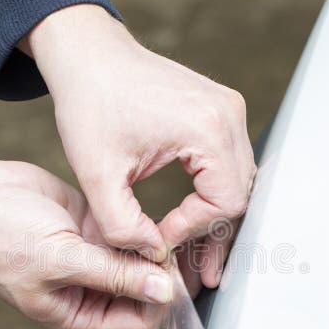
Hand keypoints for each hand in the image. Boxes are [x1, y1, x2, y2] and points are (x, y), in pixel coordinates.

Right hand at [0, 148, 172, 328]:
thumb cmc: (0, 238)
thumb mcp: (61, 261)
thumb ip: (115, 276)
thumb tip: (164, 292)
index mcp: (79, 314)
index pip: (139, 321)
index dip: (160, 299)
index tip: (169, 269)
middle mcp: (90, 290)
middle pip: (145, 291)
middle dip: (161, 272)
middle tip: (171, 245)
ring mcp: (93, 257)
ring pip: (140, 260)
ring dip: (153, 247)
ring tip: (163, 228)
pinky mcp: (93, 227)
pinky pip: (129, 233)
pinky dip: (140, 225)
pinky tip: (146, 214)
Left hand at [24, 5, 255, 287]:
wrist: (88, 57)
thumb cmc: (91, 102)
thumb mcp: (97, 174)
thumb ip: (123, 226)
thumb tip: (152, 255)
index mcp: (207, 129)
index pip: (225, 203)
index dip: (195, 232)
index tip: (160, 241)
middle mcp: (228, 115)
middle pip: (240, 194)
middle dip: (215, 234)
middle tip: (200, 272)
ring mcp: (228, 110)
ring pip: (238, 181)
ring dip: (216, 218)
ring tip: (201, 256)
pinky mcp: (219, 111)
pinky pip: (228, 164)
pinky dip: (213, 193)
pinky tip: (195, 217)